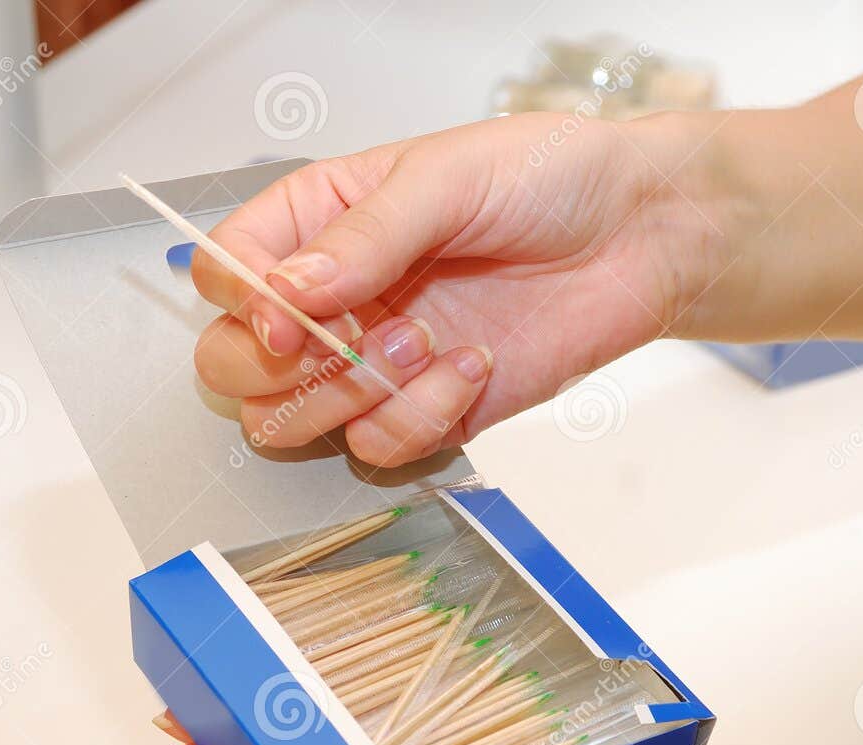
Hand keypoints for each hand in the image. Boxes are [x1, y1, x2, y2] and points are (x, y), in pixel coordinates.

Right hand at [190, 112, 711, 466]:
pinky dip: (421, 419)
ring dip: (358, 392)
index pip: (223, 273)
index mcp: (318, 223)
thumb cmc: (549, 180)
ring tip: (428, 339)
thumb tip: (284, 293)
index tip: (289, 315)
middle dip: (283, 368)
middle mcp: (332, 299)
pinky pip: (377, 448)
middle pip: (232, 365)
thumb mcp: (447, 179)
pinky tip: (473, 367)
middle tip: (351, 340)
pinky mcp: (424, 411)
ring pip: (293, 422)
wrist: (639, 237)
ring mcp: (372, 362)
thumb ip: (362, 238)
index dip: (240, 304)